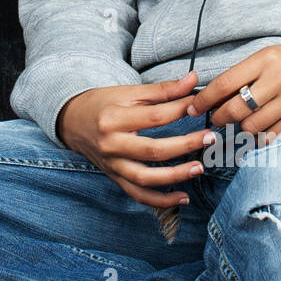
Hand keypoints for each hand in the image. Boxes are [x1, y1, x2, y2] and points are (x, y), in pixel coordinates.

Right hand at [56, 70, 214, 209]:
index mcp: (113, 119)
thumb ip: (162, 90)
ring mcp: (112, 165)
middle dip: (185, 145)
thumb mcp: (128, 92)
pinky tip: (182, 197)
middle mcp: (111, 145)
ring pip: (146, 178)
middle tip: (209, 137)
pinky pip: (138, 194)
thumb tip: (193, 80)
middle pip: (153, 150)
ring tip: (199, 167)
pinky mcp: (115, 177)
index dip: (180, 110)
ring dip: (175, 176)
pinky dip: (160, 201)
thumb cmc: (102, 104)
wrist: (71, 122)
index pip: (154, 117)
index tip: (200, 105)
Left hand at [182, 38, 280, 143]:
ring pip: (252, 126)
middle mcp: (278, 78)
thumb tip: (215, 95)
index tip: (192, 108)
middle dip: (218, 118)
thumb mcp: (271, 56)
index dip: (203, 100)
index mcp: (265, 59)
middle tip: (215, 120)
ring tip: (239, 125)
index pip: (224, 83)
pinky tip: (259, 132)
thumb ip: (245, 73)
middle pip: (235, 109)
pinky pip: (274, 133)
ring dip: (241, 130)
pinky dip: (262, 136)